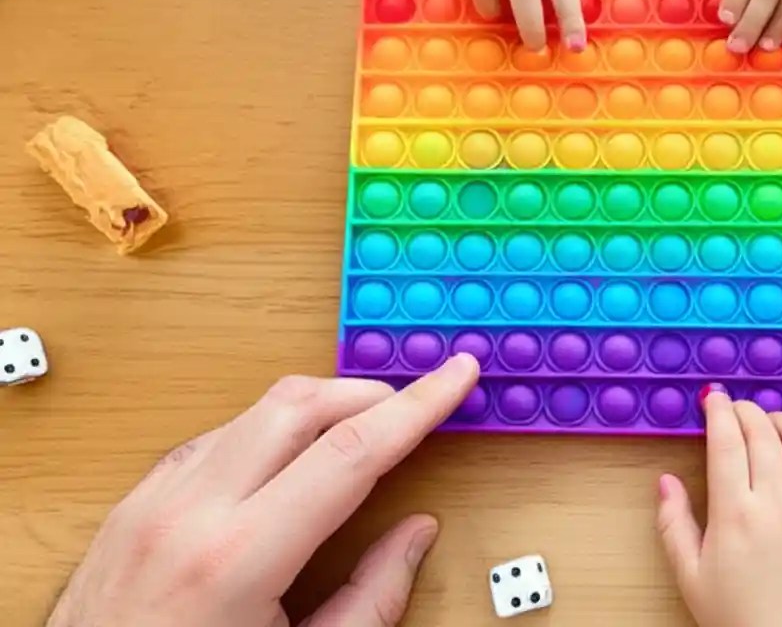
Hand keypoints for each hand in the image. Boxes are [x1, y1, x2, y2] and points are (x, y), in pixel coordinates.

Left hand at [46, 355, 479, 626]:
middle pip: (298, 404)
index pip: (349, 452)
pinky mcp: (131, 505)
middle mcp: (186, 513)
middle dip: (368, 393)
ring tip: (360, 436)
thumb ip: (370, 599)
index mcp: (236, 559)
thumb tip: (416, 533)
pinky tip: (290, 466)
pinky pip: (212, 441)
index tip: (456, 376)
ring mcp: (150, 502)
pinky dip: (265, 436)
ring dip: (317, 410)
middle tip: (416, 409)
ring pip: (253, 411)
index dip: (417, 408)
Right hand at [657, 393, 781, 626]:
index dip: (719, 411)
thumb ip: (673, 523)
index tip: (715, 398)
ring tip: (776, 423)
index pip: (726, 441)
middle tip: (740, 408)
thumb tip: (665, 481)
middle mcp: (776, 502)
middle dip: (748, 411)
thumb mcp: (689, 574)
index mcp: (734, 512)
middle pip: (764, 434)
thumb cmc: (736, 616)